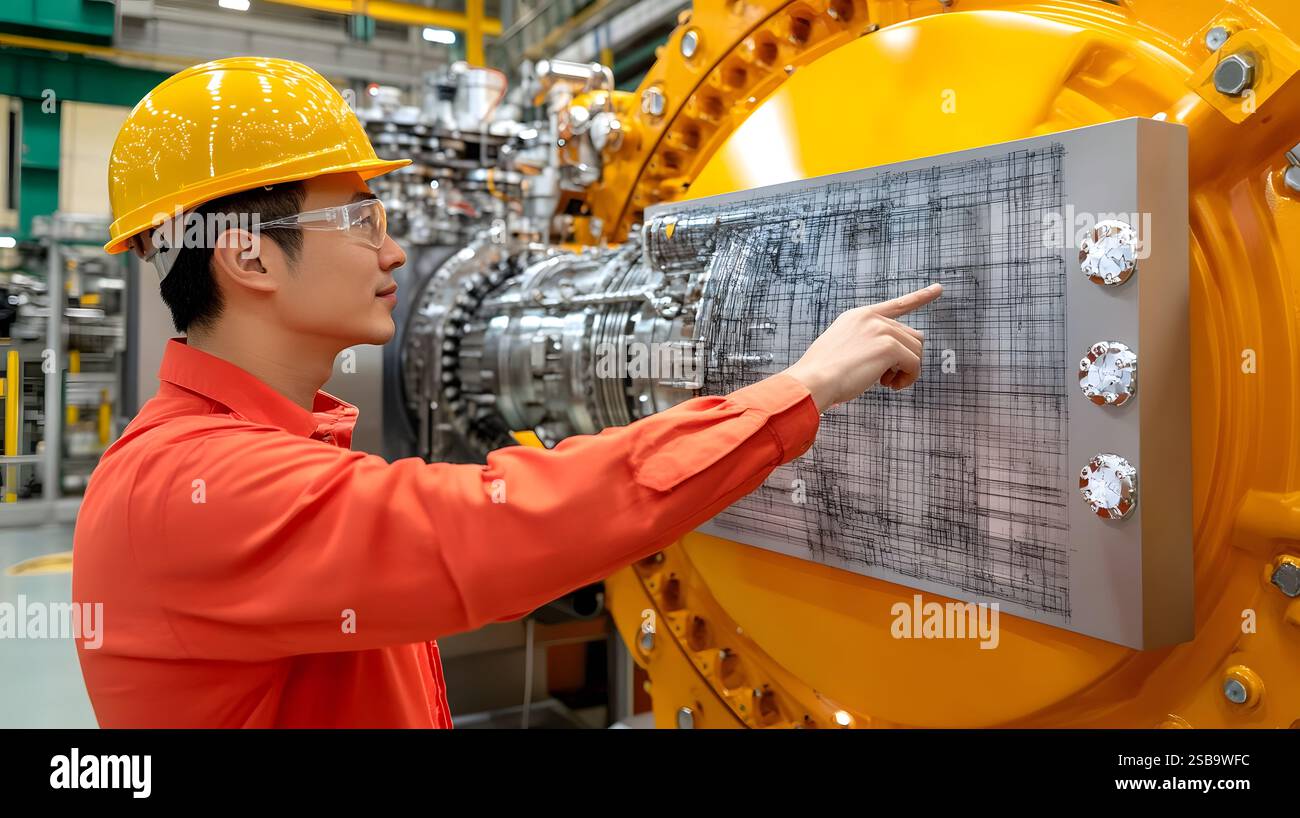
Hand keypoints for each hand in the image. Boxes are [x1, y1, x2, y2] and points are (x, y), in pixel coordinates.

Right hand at [783, 283, 942, 411]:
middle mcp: (872, 318)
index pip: (897, 305)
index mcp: (858, 316)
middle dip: (904, 360)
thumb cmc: (823, 374)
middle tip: (886, 379)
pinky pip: (915, 364)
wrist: (813, 380)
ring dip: (907, 371)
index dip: (920, 297)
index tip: (938, 288)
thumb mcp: (843, 350)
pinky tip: (891, 386)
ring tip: (886, 383)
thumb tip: (896, 358)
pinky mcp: (889, 346)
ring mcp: (881, 329)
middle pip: (912, 336)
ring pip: (916, 350)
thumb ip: (868, 345)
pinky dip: (908, 379)